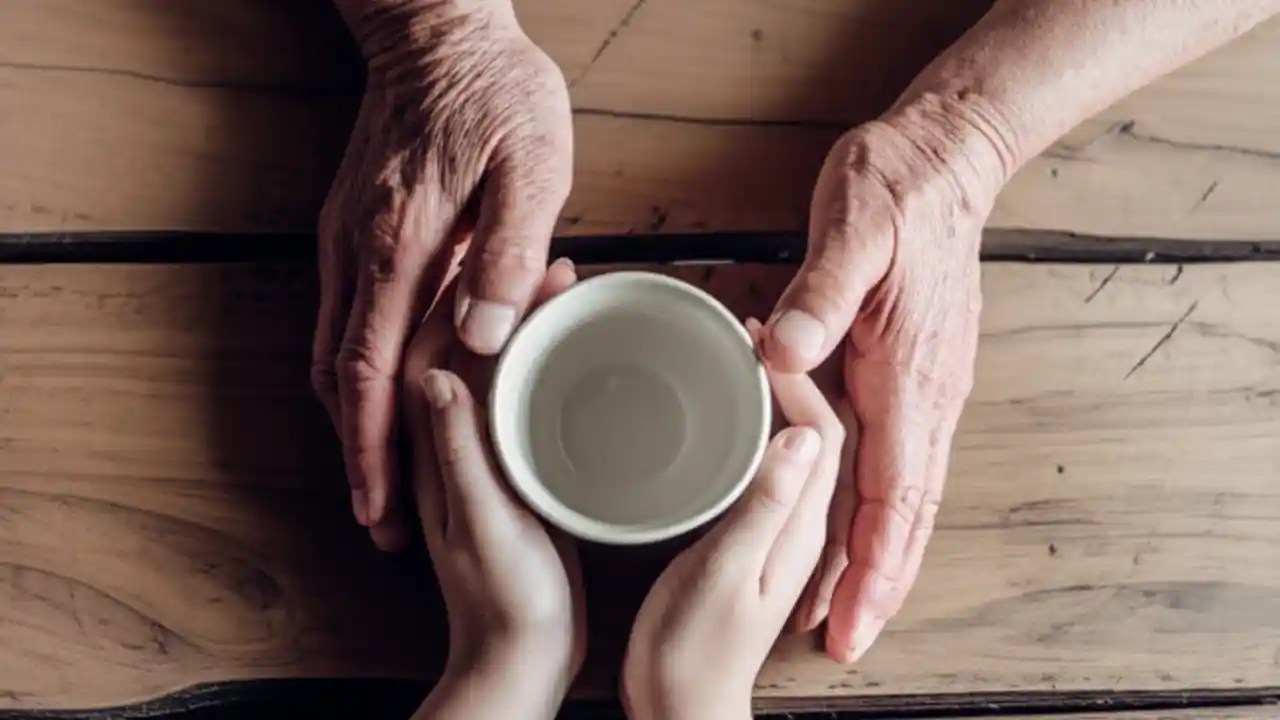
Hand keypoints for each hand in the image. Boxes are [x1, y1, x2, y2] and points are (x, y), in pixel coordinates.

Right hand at [313, 0, 572, 547]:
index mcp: (399, 247)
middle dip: (358, 458)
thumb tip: (483, 336)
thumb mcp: (529, 167)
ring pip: (331, 355)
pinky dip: (353, 376)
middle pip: (339, 381)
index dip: (374, 450)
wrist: (438, 33)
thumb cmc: (495, 95)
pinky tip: (381, 400)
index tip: (380, 508)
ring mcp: (345, 242)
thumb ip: (505, 252)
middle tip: (381, 521)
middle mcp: (356, 254)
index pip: (371, 373)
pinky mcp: (354, 229)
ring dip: (351, 423)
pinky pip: (341, 320)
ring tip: (379, 479)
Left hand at [403, 261, 584, 718]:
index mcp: (433, 453)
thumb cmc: (504, 601)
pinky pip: (525, 402)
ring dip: (528, 329)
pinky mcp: (520, 472)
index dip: (469, 302)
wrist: (524, 656)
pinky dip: (547, 368)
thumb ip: (460, 452)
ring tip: (571, 296)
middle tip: (561, 270)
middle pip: (471, 353)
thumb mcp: (484, 521)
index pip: (435, 355)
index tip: (516, 266)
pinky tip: (579, 358)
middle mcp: (453, 447)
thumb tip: (438, 372)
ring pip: (499, 372)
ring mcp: (487, 458)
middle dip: (505, 301)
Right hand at [622, 326, 843, 719]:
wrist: (680, 707)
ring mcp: (780, 533)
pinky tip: (727, 423)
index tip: (758, 338)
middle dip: (791, 379)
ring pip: (795, 449)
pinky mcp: (754, 541)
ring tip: (739, 363)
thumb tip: (804, 433)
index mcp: (804, 528)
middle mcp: (803, 526)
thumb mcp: (726, 570)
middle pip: (816, 435)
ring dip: (775, 403)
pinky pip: (771, 471)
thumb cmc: (694, 649)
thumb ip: (766, 504)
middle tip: (747, 337)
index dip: (797, 378)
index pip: (824, 433)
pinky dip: (757, 434)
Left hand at [761, 99, 1005, 661]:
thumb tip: (779, 354)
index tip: (851, 620)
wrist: (948, 155)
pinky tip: (857, 525)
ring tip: (845, 606)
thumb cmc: (898, 188)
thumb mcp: (854, 229)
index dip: (873, 564)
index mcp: (909, 373)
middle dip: (878, 583)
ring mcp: (925, 386)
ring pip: (906, 493)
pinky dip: (879, 506)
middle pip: (908, 513)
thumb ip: (819, 294)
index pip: (895, 492)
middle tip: (844, 641)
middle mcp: (926, 394)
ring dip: (878, 554)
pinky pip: (899, 458)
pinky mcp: (913, 371)